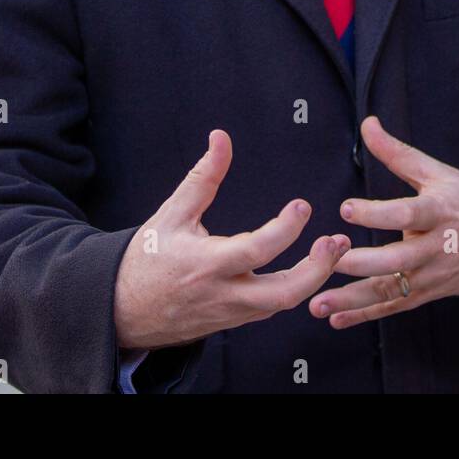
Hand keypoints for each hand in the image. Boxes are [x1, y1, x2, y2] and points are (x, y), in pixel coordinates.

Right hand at [114, 129, 351, 349]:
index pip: (256, 251)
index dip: (285, 230)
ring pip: (283, 305)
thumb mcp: (171, 213)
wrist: (122, 310)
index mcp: (206, 264)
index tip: (302, 206)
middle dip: (317, 269)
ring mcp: (232, 312)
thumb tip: (222, 138)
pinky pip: (270, 309)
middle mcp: (223, 293)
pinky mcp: (235, 321)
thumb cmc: (146, 258)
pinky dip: (294, 289)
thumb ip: (203, 177)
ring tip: (334, 249)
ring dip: (314, 278)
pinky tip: (309, 267)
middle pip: (282, 294)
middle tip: (337, 241)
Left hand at [308, 115, 458, 328]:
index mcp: (439, 212)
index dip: (377, 212)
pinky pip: (395, 306)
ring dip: (353, 299)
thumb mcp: (440, 173)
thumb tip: (368, 124)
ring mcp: (433, 275)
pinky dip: (366, 315)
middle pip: (397, 260)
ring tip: (318, 302)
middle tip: (329, 257)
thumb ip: (399, 153)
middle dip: (362, 262)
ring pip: (391, 290)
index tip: (346, 208)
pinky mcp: (430, 293)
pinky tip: (336, 318)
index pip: (406, 214)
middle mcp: (437, 247)